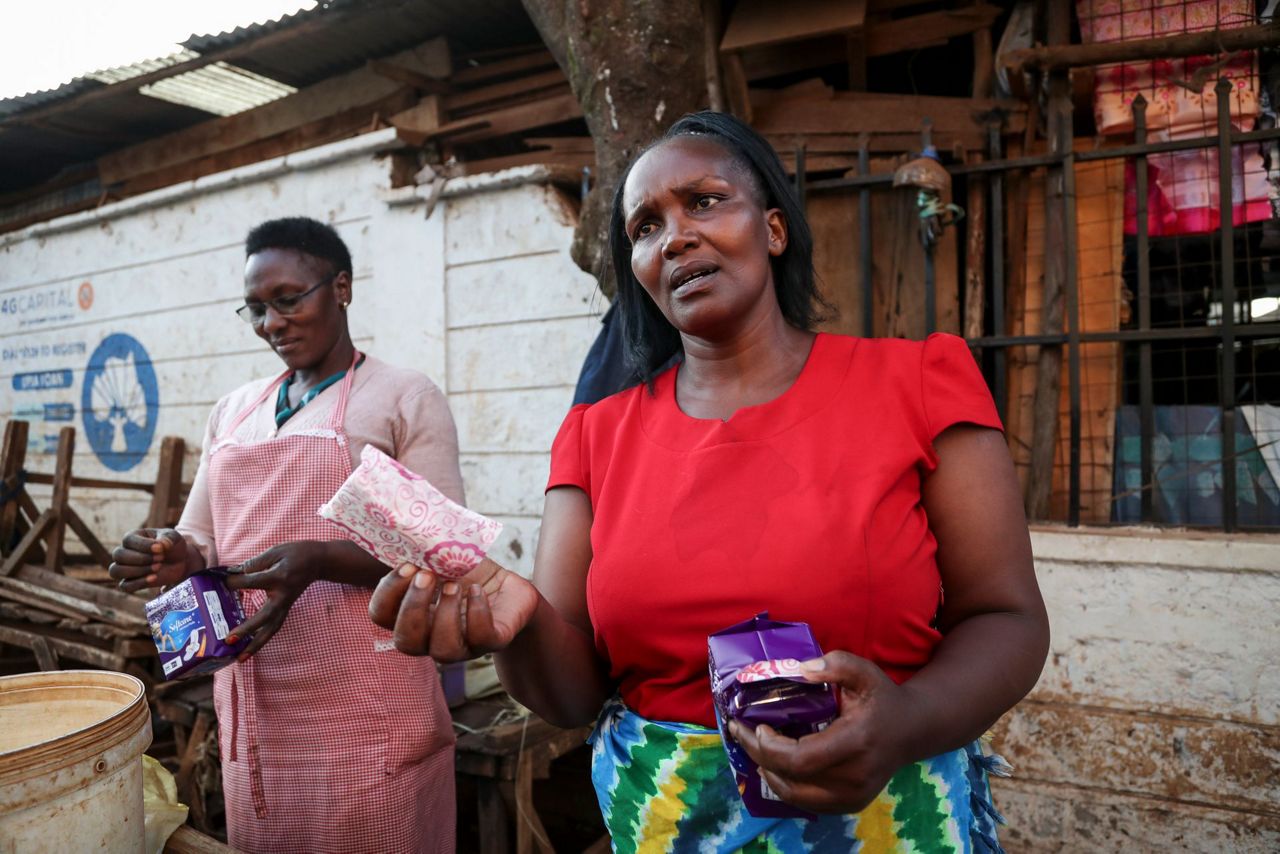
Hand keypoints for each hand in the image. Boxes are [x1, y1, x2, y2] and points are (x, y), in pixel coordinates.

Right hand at [109, 528, 194, 592]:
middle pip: (118, 555)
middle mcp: (124, 552)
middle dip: (141, 558)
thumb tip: (161, 544)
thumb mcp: (173, 537)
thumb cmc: (172, 546)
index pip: (127, 540)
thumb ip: (168, 538)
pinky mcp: (130, 582)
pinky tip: (154, 578)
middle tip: (161, 558)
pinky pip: (124, 586)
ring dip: (137, 571)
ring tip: (157, 567)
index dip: (143, 545)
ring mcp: (125, 568)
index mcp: (132, 537)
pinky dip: (138, 583)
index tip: (160, 548)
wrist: (180, 562)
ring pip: (116, 571)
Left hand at [223, 541, 323, 659]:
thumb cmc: (296, 553)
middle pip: (264, 617)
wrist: (318, 561)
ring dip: (256, 645)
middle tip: (229, 640)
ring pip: (271, 629)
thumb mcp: (275, 552)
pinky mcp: (285, 609)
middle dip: (247, 630)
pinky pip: (274, 627)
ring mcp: (286, 605)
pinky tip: (250, 649)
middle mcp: (282, 595)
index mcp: (279, 577)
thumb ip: (254, 564)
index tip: (222, 580)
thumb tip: (232, 574)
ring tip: (240, 658)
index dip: (234, 581)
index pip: (251, 582)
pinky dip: (262, 639)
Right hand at [368, 558, 538, 661]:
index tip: (408, 566)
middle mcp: (430, 638)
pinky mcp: (491, 642)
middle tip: (428, 576)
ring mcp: (461, 646)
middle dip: (413, 606)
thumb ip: (421, 547)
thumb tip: (403, 518)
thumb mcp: (442, 556)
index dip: (388, 592)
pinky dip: (477, 612)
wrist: (507, 587)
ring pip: (442, 650)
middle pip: (405, 642)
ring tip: (455, 585)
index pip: (381, 616)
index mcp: (410, 616)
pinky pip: (481, 638)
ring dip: (445, 613)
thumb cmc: (467, 573)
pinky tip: (478, 590)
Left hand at [728, 651, 916, 814]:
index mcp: (856, 742)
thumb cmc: (881, 698)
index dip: (771, 748)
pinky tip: (773, 767)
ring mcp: (853, 796)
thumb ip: (836, 664)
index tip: (758, 727)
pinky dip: (785, 786)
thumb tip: (801, 669)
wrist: (911, 730)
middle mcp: (855, 776)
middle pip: (793, 779)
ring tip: (753, 749)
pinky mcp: (850, 804)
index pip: (801, 759)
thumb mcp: (864, 671)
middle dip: (759, 756)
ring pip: (796, 796)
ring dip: (768, 773)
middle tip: (741, 733)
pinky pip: (808, 803)